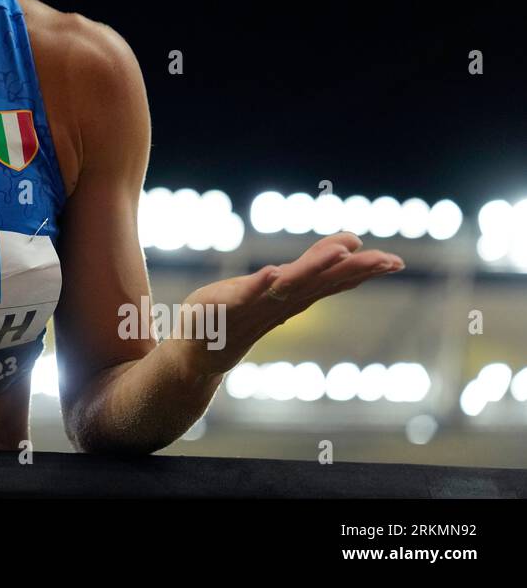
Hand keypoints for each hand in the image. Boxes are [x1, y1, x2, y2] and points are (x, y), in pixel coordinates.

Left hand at [170, 232, 403, 376]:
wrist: (198, 350)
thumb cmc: (240, 314)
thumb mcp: (278, 285)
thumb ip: (310, 266)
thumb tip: (349, 245)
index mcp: (295, 295)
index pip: (334, 280)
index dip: (364, 270)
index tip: (397, 262)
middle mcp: (281, 301)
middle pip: (322, 282)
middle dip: (354, 270)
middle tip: (389, 260)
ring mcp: (255, 304)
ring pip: (290, 285)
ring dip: (313, 269)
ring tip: (339, 252)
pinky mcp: (226, 307)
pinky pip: (245, 295)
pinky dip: (259, 285)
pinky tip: (273, 272)